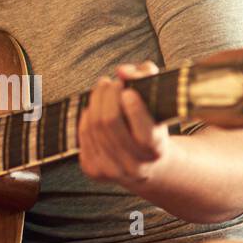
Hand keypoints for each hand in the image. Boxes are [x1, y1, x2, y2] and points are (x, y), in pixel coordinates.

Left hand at [78, 61, 170, 188]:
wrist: (147, 164)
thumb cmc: (153, 125)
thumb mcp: (159, 101)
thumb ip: (147, 77)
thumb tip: (122, 71)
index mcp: (156, 149)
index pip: (144, 132)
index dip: (134, 109)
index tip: (128, 92)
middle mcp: (135, 165)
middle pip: (110, 122)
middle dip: (107, 96)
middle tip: (111, 83)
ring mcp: (113, 171)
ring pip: (93, 127)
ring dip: (95, 102)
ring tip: (103, 89)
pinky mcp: (94, 171)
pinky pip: (83, 135)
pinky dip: (87, 117)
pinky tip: (95, 109)